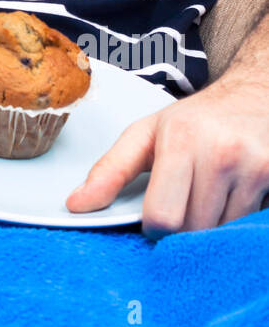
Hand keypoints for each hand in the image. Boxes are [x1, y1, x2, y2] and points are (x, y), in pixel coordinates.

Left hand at [64, 70, 268, 236]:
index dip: (154, 226)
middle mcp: (220, 152)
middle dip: (183, 226)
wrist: (254, 95)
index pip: (163, 217)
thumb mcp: (145, 135)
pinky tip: (233, 193)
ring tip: (210, 192)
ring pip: (222, 231)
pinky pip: (249, 223)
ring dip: (212, 223)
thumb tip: (75, 205)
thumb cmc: (195, 119)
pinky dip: (238, 217)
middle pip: (192, 229)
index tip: (156, 214)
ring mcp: (253, 166)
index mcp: (180, 139)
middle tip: (185, 199)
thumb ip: (109, 170)